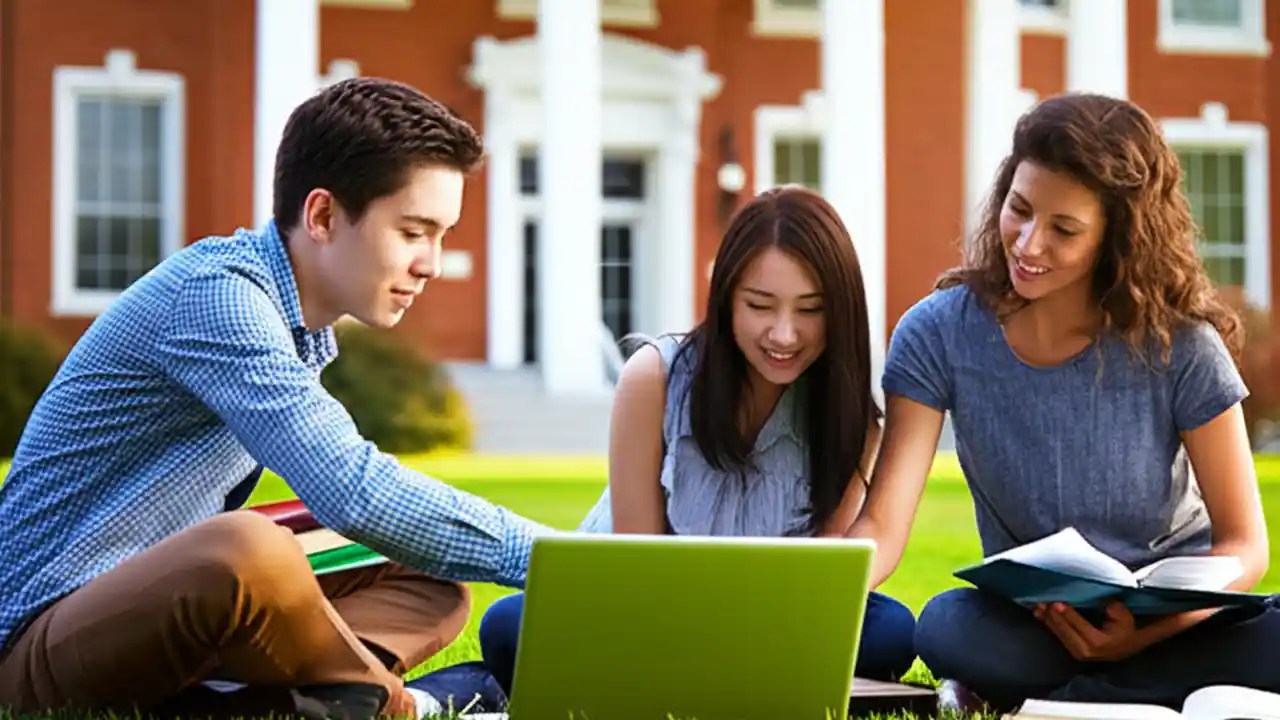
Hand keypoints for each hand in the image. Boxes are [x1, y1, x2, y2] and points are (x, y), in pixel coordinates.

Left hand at [1034, 601, 1149, 661]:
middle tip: (1043, 602)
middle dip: (1053, 616)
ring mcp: (1078, 652)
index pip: (1081, 627)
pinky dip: (1048, 624)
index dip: (1069, 615)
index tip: (1058, 603)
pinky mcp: (1072, 649)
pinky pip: (1058, 636)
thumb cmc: (1125, 629)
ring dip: (1047, 620)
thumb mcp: (1125, 618)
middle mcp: (1087, 651)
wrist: (1127, 646)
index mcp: (1100, 643)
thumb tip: (1107, 604)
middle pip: (1066, 631)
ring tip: (1037, 606)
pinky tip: (1038, 613)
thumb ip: (1116, 611)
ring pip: (1059, 634)